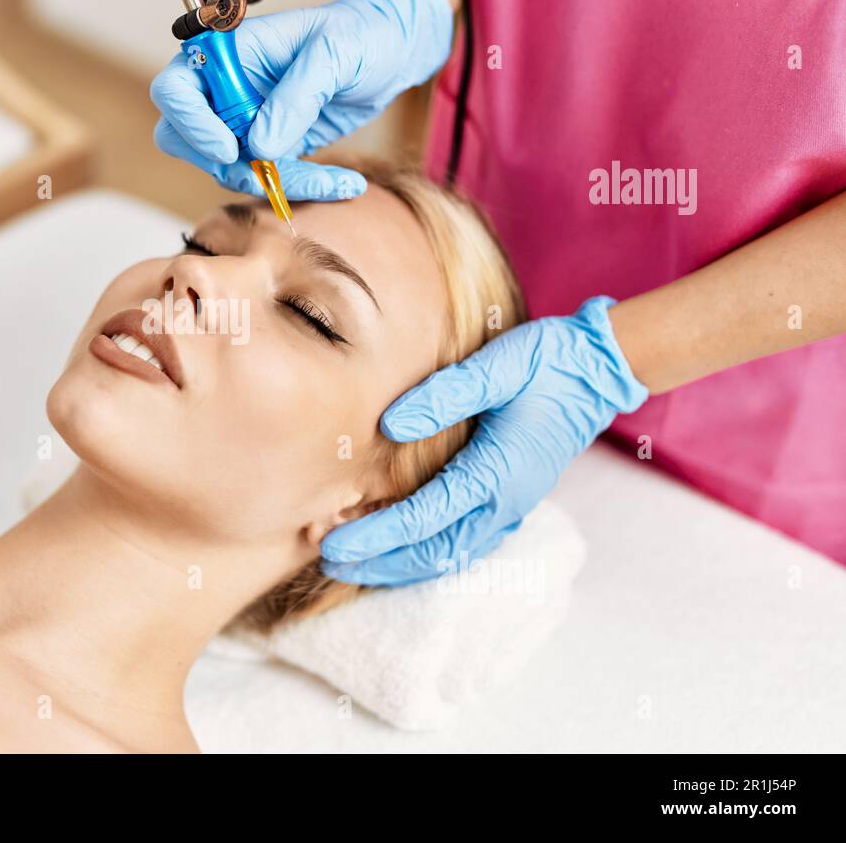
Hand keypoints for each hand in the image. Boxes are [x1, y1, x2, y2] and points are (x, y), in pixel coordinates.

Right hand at [150, 0, 453, 201]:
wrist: (390, 51)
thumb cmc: (361, 33)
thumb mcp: (335, 52)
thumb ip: (297, 95)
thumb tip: (260, 147)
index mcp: (228, 51)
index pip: (175, 89)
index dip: (190, 123)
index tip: (229, 148)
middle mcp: (226, 87)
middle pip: (182, 137)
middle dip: (220, 163)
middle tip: (266, 171)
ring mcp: (243, 119)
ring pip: (226, 168)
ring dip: (273, 182)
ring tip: (334, 180)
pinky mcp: (268, 146)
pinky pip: (264, 178)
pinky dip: (299, 187)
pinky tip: (342, 183)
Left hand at [320, 297, 648, 584]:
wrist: (598, 369)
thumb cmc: (547, 361)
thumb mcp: (496, 365)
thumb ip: (444, 394)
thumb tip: (389, 426)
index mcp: (498, 472)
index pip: (425, 517)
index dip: (375, 534)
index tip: (333, 543)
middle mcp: (505, 502)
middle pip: (433, 551)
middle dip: (379, 562)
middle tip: (328, 562)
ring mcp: (511, 507)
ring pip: (449, 555)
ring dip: (399, 565)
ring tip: (353, 565)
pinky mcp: (510, 502)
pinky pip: (463, 544)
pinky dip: (425, 555)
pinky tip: (396, 551)